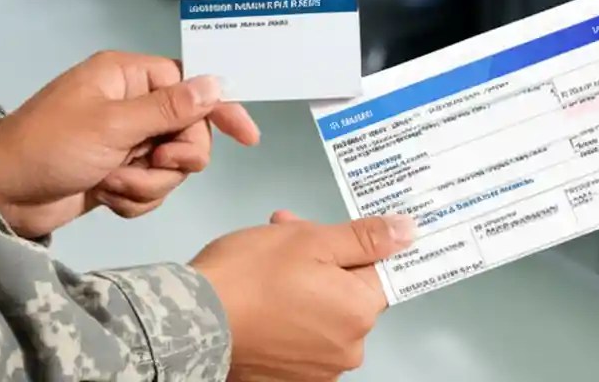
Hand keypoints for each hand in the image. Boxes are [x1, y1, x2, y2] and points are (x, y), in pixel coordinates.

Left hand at [0, 50, 259, 237]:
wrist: (2, 195)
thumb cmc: (49, 147)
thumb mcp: (112, 124)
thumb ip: (169, 107)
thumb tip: (215, 83)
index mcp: (130, 78)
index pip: (193, 84)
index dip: (221, 108)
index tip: (247, 136)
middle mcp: (133, 105)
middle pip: (191, 131)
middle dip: (173, 157)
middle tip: (152, 162)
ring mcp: (128, 141)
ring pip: (175, 166)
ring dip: (148, 182)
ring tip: (113, 183)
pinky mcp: (122, 172)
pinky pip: (154, 188)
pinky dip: (135, 198)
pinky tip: (106, 196)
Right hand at [191, 211, 413, 380]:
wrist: (189, 322)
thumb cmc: (249, 277)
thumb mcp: (313, 240)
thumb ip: (366, 238)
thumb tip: (409, 232)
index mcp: (361, 313)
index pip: (377, 272)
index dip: (351, 246)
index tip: (328, 235)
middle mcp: (347, 350)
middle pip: (347, 292)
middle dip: (322, 260)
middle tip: (286, 232)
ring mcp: (316, 370)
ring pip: (320, 312)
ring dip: (302, 282)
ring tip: (265, 258)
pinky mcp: (286, 379)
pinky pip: (298, 337)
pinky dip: (285, 314)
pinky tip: (259, 293)